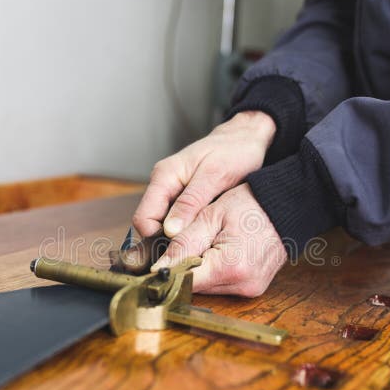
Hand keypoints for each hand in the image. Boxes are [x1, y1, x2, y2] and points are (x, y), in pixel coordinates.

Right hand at [132, 111, 275, 238]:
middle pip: (151, 224)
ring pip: (165, 225)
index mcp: (164, 176)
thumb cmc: (234, 151)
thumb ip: (191, 203)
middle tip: (193, 251)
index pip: (143, 217)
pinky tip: (204, 233)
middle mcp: (163, 185)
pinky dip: (189, 230)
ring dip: (180, 237)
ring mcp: (173, 192)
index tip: (177, 250)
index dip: (154, 238)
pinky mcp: (185, 198)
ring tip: (201, 243)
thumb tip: (170, 231)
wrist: (246, 138)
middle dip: (167, 240)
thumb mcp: (214, 176)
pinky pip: (179, 220)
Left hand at [151, 184, 287, 296]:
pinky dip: (214, 270)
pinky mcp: (254, 287)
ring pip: (208, 286)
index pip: (185, 280)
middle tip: (182, 243)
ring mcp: (251, 288)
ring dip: (200, 269)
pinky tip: (217, 250)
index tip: (153, 261)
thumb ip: (183, 242)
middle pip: (196, 286)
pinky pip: (223, 284)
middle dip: (184, 267)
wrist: (288, 204)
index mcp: (231, 267)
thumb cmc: (252, 204)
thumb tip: (159, 266)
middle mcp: (243, 285)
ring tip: (204, 242)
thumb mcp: (211, 216)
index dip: (167, 270)